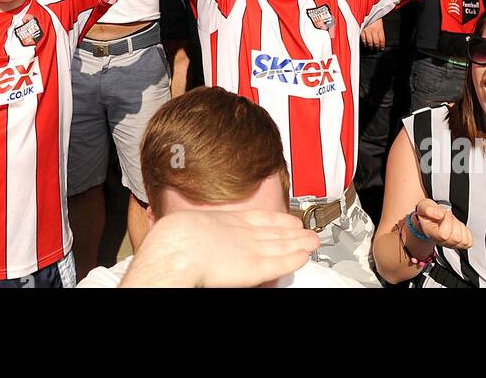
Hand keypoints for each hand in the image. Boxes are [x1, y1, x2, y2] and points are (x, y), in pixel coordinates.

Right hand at [122, 210, 318, 287]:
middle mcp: (242, 232)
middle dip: (292, 230)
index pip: (257, 218)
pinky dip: (295, 258)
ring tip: (313, 241)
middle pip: (274, 230)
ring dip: (300, 243)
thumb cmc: (172, 240)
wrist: (177, 248)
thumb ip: (198, 229)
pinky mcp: (257, 266)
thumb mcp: (185, 226)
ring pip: (282, 244)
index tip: (286, 219)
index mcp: (224, 221)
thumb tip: (188, 233)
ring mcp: (251, 248)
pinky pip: (282, 262)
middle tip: (306, 229)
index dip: (275, 219)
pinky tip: (305, 255)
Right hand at [359, 20, 385, 50]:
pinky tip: (365, 44)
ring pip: (369, 41)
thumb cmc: (374, 18)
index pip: (382, 40)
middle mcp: (374, 30)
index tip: (382, 48)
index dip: (382, 45)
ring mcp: (367, 30)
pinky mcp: (362, 30)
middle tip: (376, 50)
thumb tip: (381, 41)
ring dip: (370, 46)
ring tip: (371, 48)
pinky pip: (363, 38)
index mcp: (379, 29)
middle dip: (376, 47)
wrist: (368, 13)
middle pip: (376, 42)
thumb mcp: (380, 25)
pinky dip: (364, 42)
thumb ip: (380, 32)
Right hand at [411, 199, 472, 249]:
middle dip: (455, 223)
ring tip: (453, 222)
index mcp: (432, 234)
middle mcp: (441, 242)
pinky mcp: (459, 244)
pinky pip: (468, 242)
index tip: (446, 213)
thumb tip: (440, 215)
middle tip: (449, 217)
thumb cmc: (428, 214)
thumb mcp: (424, 206)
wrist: (430, 218)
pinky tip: (458, 227)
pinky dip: (466, 233)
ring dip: (460, 227)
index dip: (448, 221)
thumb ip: (429, 209)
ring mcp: (451, 244)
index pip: (444, 235)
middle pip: (456, 238)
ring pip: (463, 241)